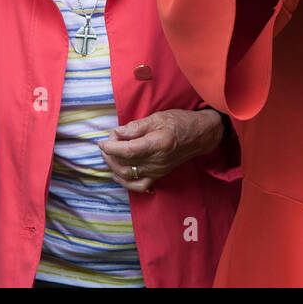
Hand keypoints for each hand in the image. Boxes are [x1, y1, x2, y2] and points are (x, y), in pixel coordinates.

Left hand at [99, 109, 223, 191]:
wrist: (199, 136)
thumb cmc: (180, 122)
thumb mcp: (158, 117)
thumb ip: (136, 126)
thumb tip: (117, 133)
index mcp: (158, 143)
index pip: (128, 150)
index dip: (111, 147)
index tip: (103, 141)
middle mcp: (158, 161)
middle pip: (125, 163)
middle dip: (110, 153)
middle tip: (108, 142)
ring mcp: (158, 171)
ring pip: (128, 175)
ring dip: (113, 166)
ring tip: (109, 154)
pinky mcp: (158, 176)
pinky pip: (138, 185)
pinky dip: (125, 182)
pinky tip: (117, 173)